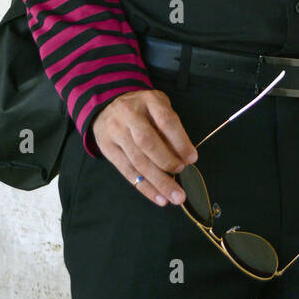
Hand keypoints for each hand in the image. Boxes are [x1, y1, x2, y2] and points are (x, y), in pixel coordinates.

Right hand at [91, 88, 198, 207]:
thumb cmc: (143, 109)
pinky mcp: (106, 147)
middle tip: (182, 173)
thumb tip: (184, 157)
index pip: (166, 121)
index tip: (192, 158)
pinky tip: (159, 197)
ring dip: (158, 182)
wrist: (108, 106)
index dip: (180, 142)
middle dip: (167, 162)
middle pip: (148, 142)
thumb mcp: (159, 107)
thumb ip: (170, 127)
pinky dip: (145, 187)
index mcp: (148, 100)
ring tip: (174, 196)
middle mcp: (129, 114)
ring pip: (138, 161)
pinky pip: (127, 171)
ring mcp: (115, 131)